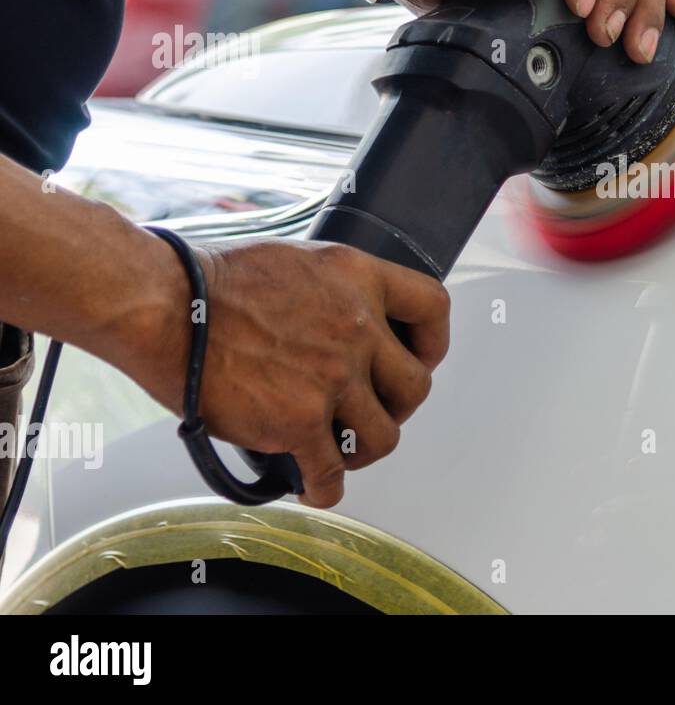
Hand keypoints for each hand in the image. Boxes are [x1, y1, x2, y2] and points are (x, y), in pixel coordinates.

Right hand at [132, 238, 449, 507]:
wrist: (166, 306)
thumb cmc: (214, 281)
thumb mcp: (299, 261)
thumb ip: (339, 290)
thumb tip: (351, 317)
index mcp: (359, 279)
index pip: (432, 308)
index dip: (432, 341)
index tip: (420, 357)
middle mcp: (357, 327)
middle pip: (415, 386)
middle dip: (397, 406)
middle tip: (372, 410)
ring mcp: (332, 377)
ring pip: (383, 436)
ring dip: (364, 449)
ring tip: (342, 450)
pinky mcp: (299, 420)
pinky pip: (331, 473)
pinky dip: (326, 488)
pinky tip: (315, 487)